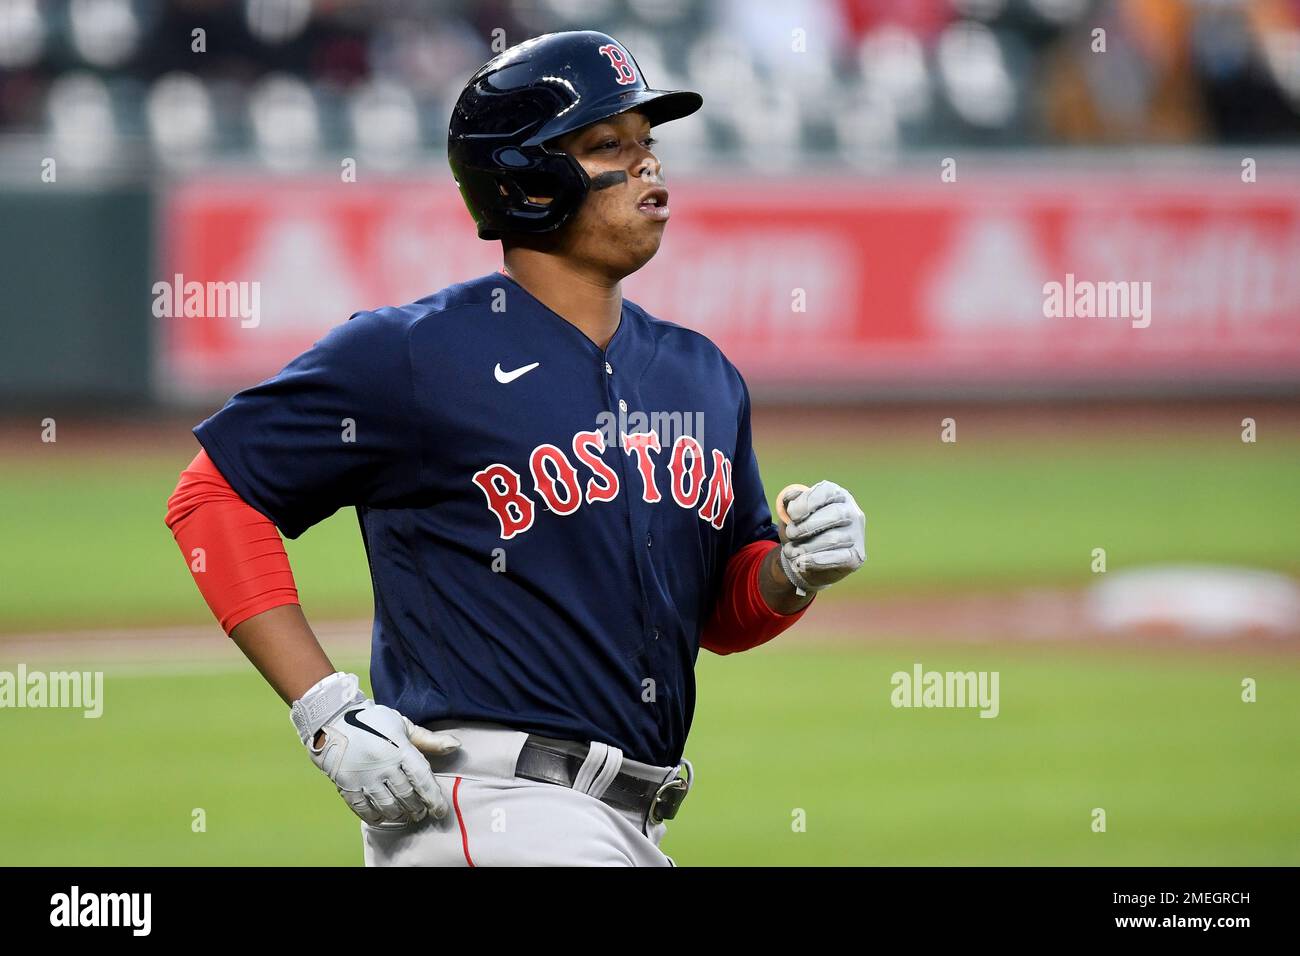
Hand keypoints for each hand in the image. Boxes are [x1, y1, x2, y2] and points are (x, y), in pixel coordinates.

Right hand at [290, 672, 459, 826]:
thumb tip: (456, 745)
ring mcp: (364, 778)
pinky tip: (383, 817)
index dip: (434, 798)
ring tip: (405, 816)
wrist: (332, 720)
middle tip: (422, 813)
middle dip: (417, 808)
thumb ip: (429, 740)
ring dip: (399, 815)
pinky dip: (375, 817)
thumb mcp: (402, 725)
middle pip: (407, 796)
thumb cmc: (373, 722)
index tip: (440, 811)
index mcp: (399, 749)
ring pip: (387, 806)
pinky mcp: (347, 786)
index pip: (422, 779)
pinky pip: (363, 809)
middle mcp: (383, 766)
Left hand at [777, 480, 866, 592]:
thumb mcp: (793, 514)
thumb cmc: (802, 531)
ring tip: (790, 551)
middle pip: (835, 515)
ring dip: (807, 546)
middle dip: (807, 526)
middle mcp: (852, 512)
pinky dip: (816, 560)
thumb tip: (788, 496)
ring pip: (834, 539)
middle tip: (791, 534)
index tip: (791, 515)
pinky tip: (801, 562)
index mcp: (837, 495)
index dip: (807, 502)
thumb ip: (790, 502)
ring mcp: (856, 535)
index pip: (827, 492)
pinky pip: (838, 558)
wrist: (809, 561)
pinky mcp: (856, 556)